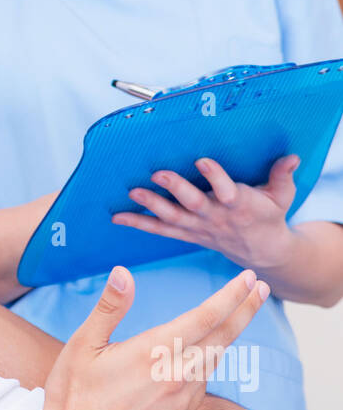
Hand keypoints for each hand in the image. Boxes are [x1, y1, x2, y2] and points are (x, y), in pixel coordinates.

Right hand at [41, 265, 268, 409]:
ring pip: (213, 361)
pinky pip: (201, 384)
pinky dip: (206, 364)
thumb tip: (123, 273)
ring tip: (233, 317)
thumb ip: (109, 307)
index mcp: (153, 352)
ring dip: (226, 337)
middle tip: (261, 290)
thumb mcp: (82, 346)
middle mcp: (175, 376)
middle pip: (223, 337)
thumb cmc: (72, 398)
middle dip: (245, 310)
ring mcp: (181, 401)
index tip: (250, 279)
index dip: (231, 296)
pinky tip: (199, 357)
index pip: (206, 317)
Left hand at [110, 154, 300, 269]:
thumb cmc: (269, 216)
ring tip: (133, 191)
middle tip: (158, 173)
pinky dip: (139, 222)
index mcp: (240, 205)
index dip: (215, 177)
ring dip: (152, 204)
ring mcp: (199, 227)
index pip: (227, 190)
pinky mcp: (187, 233)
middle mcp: (216, 217)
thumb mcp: (282, 197)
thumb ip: (283, 176)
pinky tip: (117, 217)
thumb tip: (292, 156)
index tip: (202, 160)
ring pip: (173, 217)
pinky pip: (160, 229)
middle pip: (194, 203)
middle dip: (176, 188)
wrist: (263, 252)